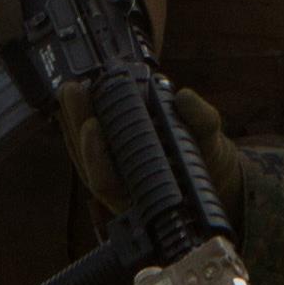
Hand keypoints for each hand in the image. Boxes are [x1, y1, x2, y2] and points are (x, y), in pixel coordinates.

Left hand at [62, 82, 252, 215]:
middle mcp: (120, 187)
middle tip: (73, 91)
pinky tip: (76, 94)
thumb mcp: (213, 146)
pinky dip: (81, 118)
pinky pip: (88, 139)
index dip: (94, 154)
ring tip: (70, 87)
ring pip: (81, 149)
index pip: (105, 181)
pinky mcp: (110, 154)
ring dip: (72, 118)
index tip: (92, 124)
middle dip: (76, 124)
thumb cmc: (208, 165)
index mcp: (141, 197)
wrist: (210, 174)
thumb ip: (201, 123)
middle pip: (85, 159)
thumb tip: (184, 98)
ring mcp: (112, 170)